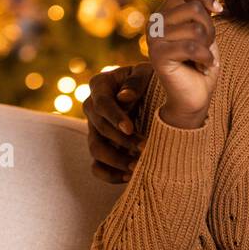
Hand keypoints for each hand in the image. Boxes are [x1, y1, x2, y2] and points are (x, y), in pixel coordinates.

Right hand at [83, 62, 153, 181]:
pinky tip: (130, 177)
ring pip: (96, 150)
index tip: (130, 128)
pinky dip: (110, 175)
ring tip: (138, 166)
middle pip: (99, 129)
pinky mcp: (101, 146)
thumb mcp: (147, 73)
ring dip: (117, 160)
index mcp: (100, 85)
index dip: (115, 117)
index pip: (101, 104)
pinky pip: (97, 167)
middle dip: (122, 141)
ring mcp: (94, 129)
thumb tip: (124, 98)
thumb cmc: (151, 78)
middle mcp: (92, 107)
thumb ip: (136, 82)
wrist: (156, 92)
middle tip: (145, 148)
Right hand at [148, 0, 222, 128]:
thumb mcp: (205, 33)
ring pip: (196, 28)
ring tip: (201, 58)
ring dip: (207, 46)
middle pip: (194, 8)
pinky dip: (206, 58)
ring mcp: (153, 38)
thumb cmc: (200, 63)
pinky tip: (203, 66)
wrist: (193, 97)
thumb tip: (214, 1)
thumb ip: (203, 13)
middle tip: (206, 46)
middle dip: (210, 28)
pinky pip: (192, 47)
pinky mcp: (158, 55)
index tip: (218, 10)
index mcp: (164, 13)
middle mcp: (154, 22)